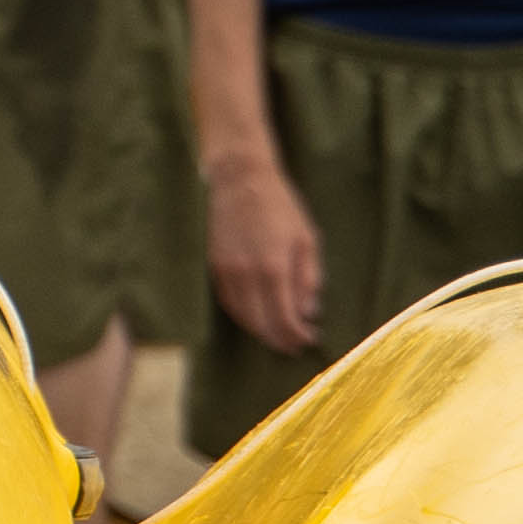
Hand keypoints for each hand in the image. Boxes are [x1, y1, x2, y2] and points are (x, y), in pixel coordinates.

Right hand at [204, 145, 321, 353]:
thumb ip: (308, 278)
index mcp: (273, 267)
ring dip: (261, 331)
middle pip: (261, 324)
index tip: (309, 339)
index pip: (284, 318)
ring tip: (277, 336)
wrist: (237, 178)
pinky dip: (244, 315)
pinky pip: (228, 302)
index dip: (297, 335)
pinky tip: (257, 317)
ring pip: (242, 317)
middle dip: (280, 339)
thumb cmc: (278, 205)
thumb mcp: (306, 238)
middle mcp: (245, 274)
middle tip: (294, 345)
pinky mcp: (212, 267)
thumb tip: (308, 312)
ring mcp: (225, 272)